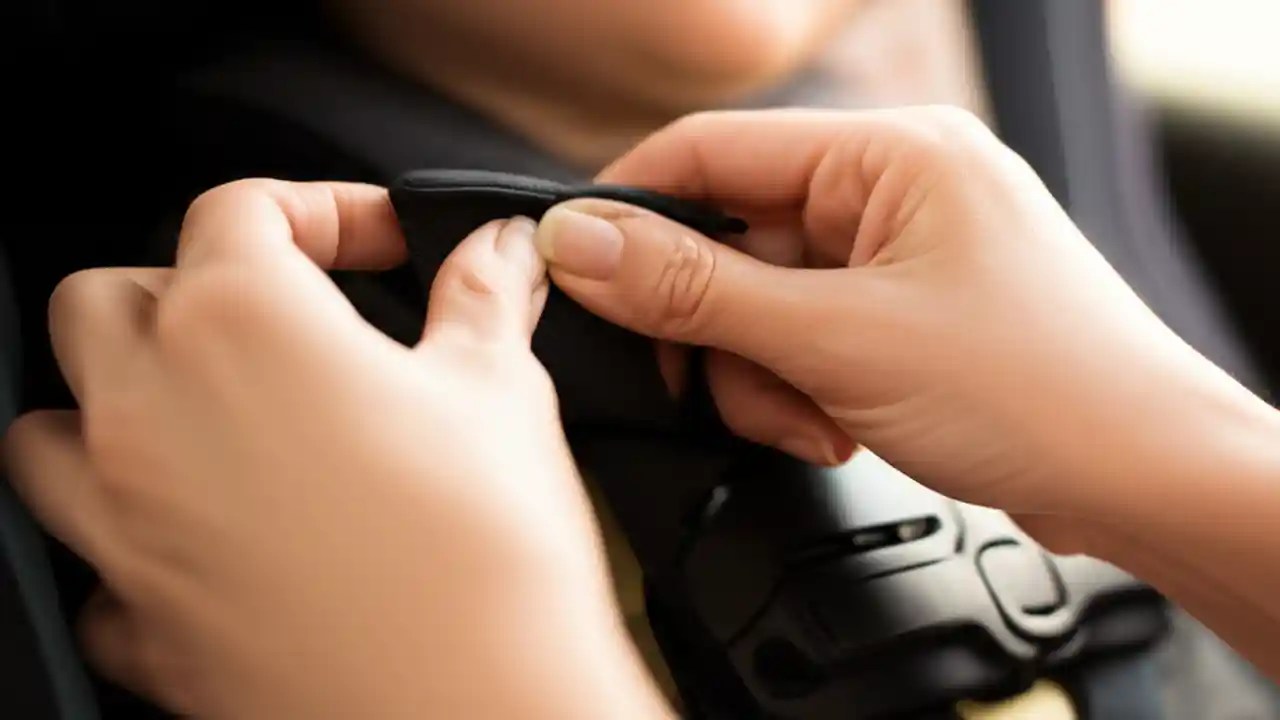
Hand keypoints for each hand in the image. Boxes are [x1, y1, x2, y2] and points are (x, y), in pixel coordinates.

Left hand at [5, 181, 669, 718]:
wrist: (475, 713)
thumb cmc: (489, 549)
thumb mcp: (500, 390)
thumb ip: (486, 297)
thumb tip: (500, 249)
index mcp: (240, 325)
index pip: (241, 209)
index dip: (324, 210)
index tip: (382, 244)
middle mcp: (149, 413)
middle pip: (106, 300)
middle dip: (191, 291)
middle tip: (288, 327)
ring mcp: (124, 525)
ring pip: (50, 429)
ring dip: (119, 409)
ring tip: (215, 426)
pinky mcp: (135, 622)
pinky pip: (95, 563)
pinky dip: (141, 540)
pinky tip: (224, 548)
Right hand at [531, 108, 1271, 539]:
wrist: (1149, 482)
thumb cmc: (1041, 391)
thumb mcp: (836, 339)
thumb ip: (697, 291)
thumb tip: (583, 245)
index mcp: (890, 154)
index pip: (715, 150)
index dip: (635, 209)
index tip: (579, 268)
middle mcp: (895, 191)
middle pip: (734, 241)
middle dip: (721, 330)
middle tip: (722, 384)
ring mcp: (902, 255)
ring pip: (764, 302)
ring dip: (765, 375)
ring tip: (818, 419)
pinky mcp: (906, 313)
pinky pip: (807, 336)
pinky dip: (802, 387)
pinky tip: (841, 424)